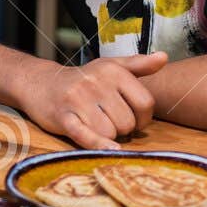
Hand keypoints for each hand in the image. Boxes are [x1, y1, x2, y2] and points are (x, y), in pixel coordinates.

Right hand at [19, 52, 167, 148]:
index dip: (144, 118)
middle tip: (109, 122)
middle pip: (127, 122)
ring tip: (96, 125)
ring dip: (106, 136)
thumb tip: (164, 57)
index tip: (135, 120)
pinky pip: (87, 137)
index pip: (145, 103)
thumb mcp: (111, 67)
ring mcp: (78, 100)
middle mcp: (96, 82)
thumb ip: (139, 64)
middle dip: (122, 128)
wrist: (42, 84)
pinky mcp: (63, 117)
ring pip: (110, 133)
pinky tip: (110, 149)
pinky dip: (99, 146)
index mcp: (113, 71)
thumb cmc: (84, 78)